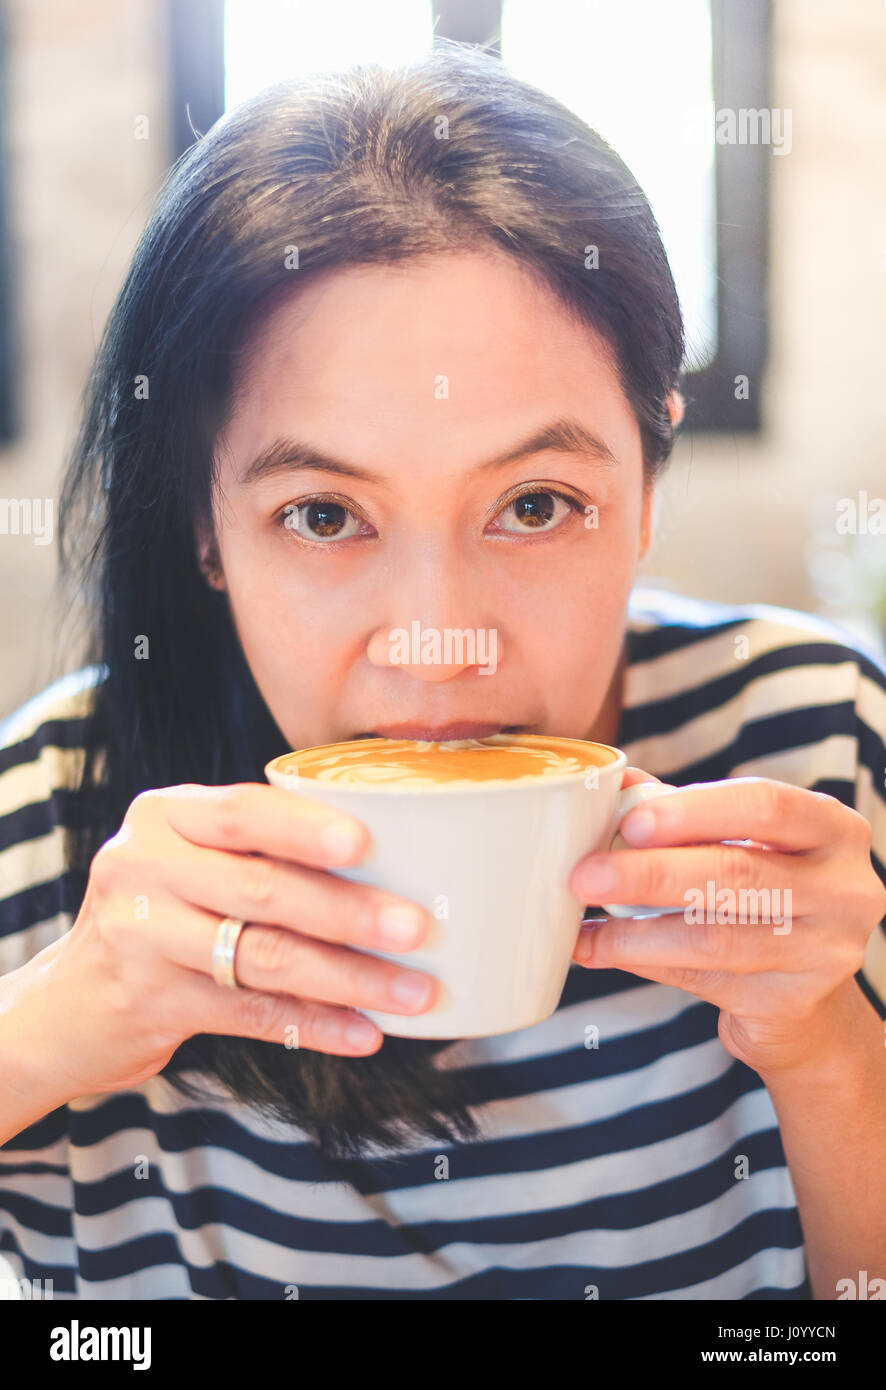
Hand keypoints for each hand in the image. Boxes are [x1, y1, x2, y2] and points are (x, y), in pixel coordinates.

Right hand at [18, 782, 439, 1101]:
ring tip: (414, 991)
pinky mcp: (152, 1003)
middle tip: (417, 927)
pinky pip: (253, 1015)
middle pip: (262, 889)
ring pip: (263, 957)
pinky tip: (365, 1033)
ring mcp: (142, 939)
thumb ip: (258, 849)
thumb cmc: (160, 910)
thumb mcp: (187, 858)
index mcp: (165, 817)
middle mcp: (144, 868)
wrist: (66, 1002)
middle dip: (348, 911)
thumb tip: (393, 856)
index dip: (306, 829)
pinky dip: (316, 1026)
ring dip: (349, 978)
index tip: (369, 843)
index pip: (243, 813)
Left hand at [568, 768, 885, 1076]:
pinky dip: (641, 961)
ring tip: (582, 924)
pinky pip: (702, 977)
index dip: (694, 812)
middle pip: (737, 873)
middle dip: (650, 873)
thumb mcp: (742, 844)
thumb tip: (615, 783)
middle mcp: (844, 888)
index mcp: (833, 828)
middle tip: (587, 874)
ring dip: (635, 931)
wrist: (805, 997)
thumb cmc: (765, 897)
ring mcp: (825, 951)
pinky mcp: (792, 1002)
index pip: (766, 806)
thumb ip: (684, 811)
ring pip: (715, 936)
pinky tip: (600, 950)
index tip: (631, 823)